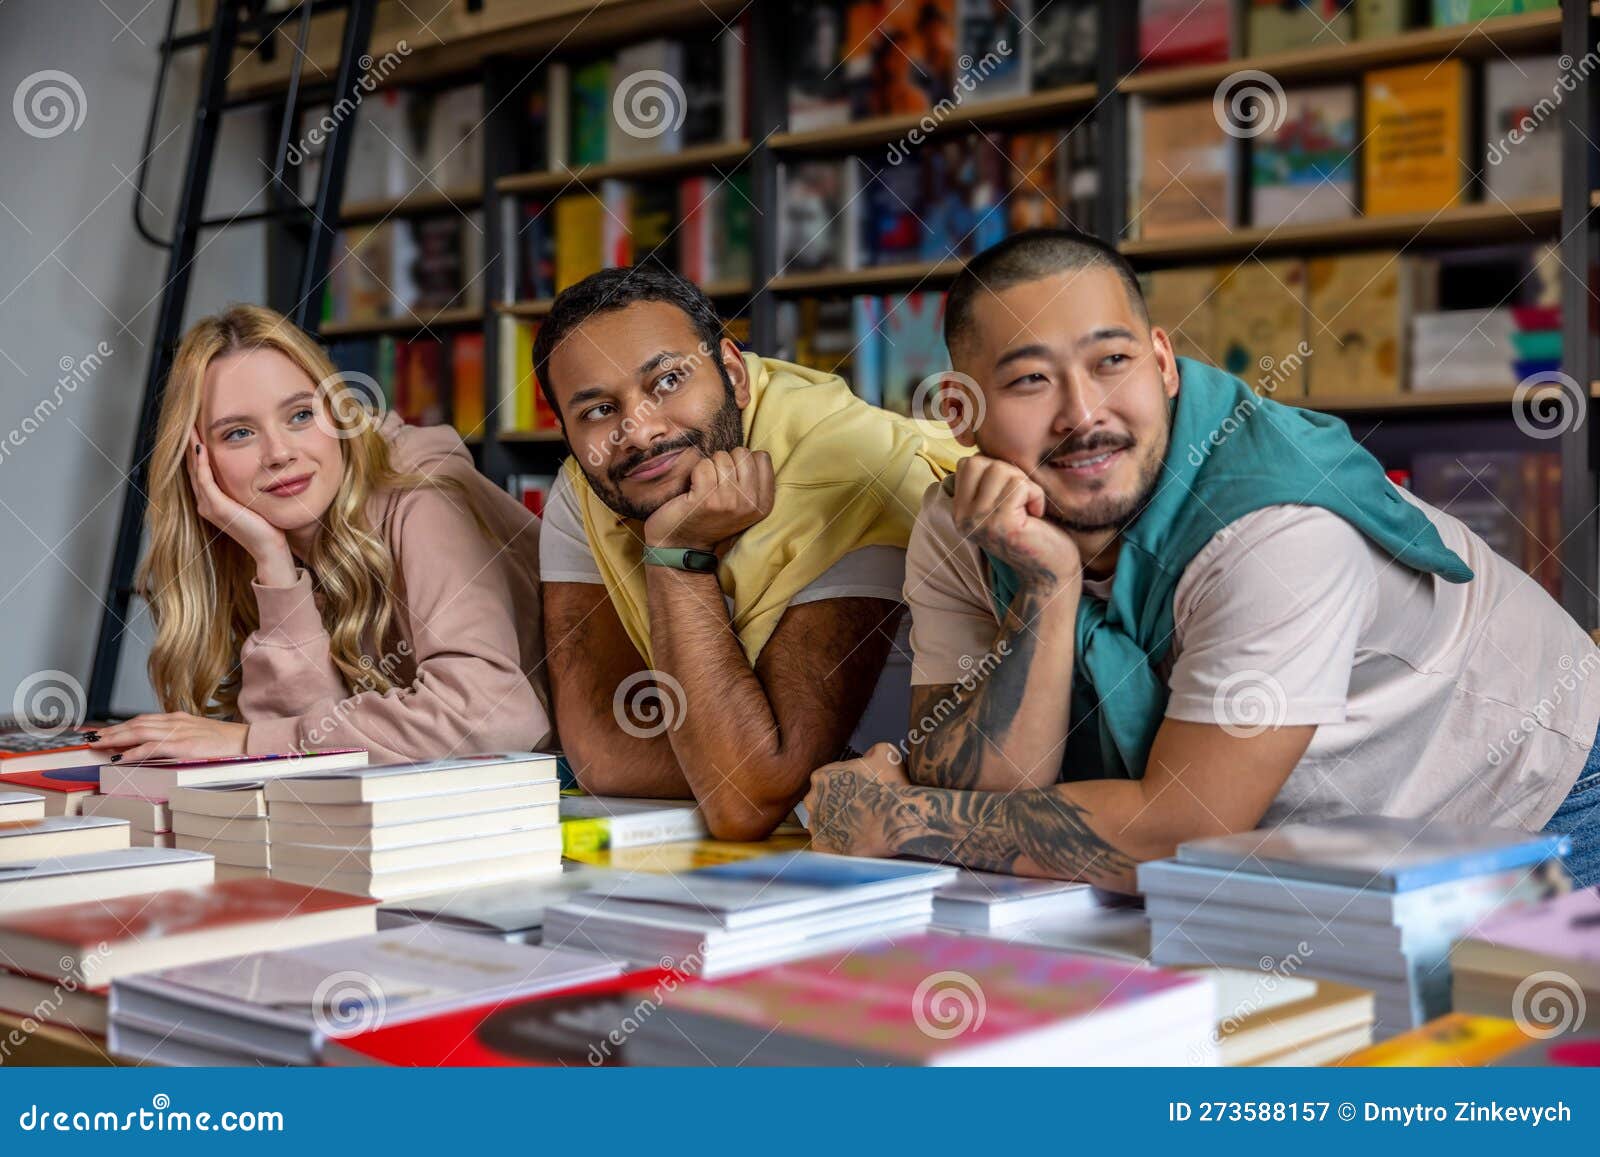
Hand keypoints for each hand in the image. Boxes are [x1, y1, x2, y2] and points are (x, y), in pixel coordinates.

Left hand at [90, 712, 248, 762]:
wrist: (248, 741)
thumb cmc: (226, 743)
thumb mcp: (198, 736)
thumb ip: (177, 739)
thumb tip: (155, 748)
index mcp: (178, 719)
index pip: (142, 720)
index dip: (120, 726)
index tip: (102, 732)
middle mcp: (175, 722)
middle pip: (136, 724)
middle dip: (110, 730)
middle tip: (90, 737)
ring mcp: (179, 732)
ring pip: (139, 732)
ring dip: (115, 738)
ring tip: (98, 744)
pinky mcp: (184, 745)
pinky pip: (153, 747)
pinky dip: (134, 751)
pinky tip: (121, 756)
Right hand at [187, 431, 296, 584]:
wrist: (271, 549)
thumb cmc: (268, 525)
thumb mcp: (254, 499)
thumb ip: (247, 485)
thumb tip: (256, 466)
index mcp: (213, 502)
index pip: (200, 470)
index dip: (197, 449)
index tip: (198, 428)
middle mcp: (206, 504)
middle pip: (192, 467)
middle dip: (190, 444)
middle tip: (189, 422)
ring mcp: (209, 507)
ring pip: (195, 471)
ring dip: (191, 449)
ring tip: (190, 428)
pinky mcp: (218, 508)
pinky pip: (204, 480)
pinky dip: (201, 463)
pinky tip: (201, 447)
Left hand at [643, 448, 774, 550]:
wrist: (683, 543)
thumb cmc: (711, 517)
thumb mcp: (743, 503)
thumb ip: (753, 480)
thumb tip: (750, 451)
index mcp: (764, 503)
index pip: (762, 457)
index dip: (743, 461)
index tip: (732, 479)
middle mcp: (750, 503)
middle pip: (742, 453)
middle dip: (726, 461)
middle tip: (716, 482)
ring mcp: (729, 501)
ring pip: (722, 457)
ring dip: (710, 466)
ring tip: (705, 487)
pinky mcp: (706, 499)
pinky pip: (704, 465)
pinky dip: (696, 472)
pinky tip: (694, 489)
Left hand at [804, 742, 910, 857]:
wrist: (897, 819)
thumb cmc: (891, 787)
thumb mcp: (885, 753)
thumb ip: (871, 751)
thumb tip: (869, 755)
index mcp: (821, 776)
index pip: (827, 781)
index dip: (845, 787)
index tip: (858, 793)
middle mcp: (812, 800)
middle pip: (821, 803)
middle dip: (837, 807)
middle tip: (859, 811)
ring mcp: (816, 825)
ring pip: (823, 825)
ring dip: (837, 827)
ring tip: (859, 829)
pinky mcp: (823, 847)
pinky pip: (827, 846)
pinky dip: (839, 846)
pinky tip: (855, 842)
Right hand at [950, 455, 1080, 588]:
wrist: (1050, 570)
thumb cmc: (1033, 530)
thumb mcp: (1001, 502)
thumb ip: (988, 481)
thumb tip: (983, 442)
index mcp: (959, 511)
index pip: (967, 463)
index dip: (995, 468)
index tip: (1010, 494)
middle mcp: (963, 518)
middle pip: (982, 462)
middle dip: (1010, 473)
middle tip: (1022, 500)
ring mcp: (979, 522)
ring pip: (1002, 471)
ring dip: (1025, 485)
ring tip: (1029, 508)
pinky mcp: (1001, 525)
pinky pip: (1020, 486)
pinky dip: (1036, 495)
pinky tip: (1036, 515)